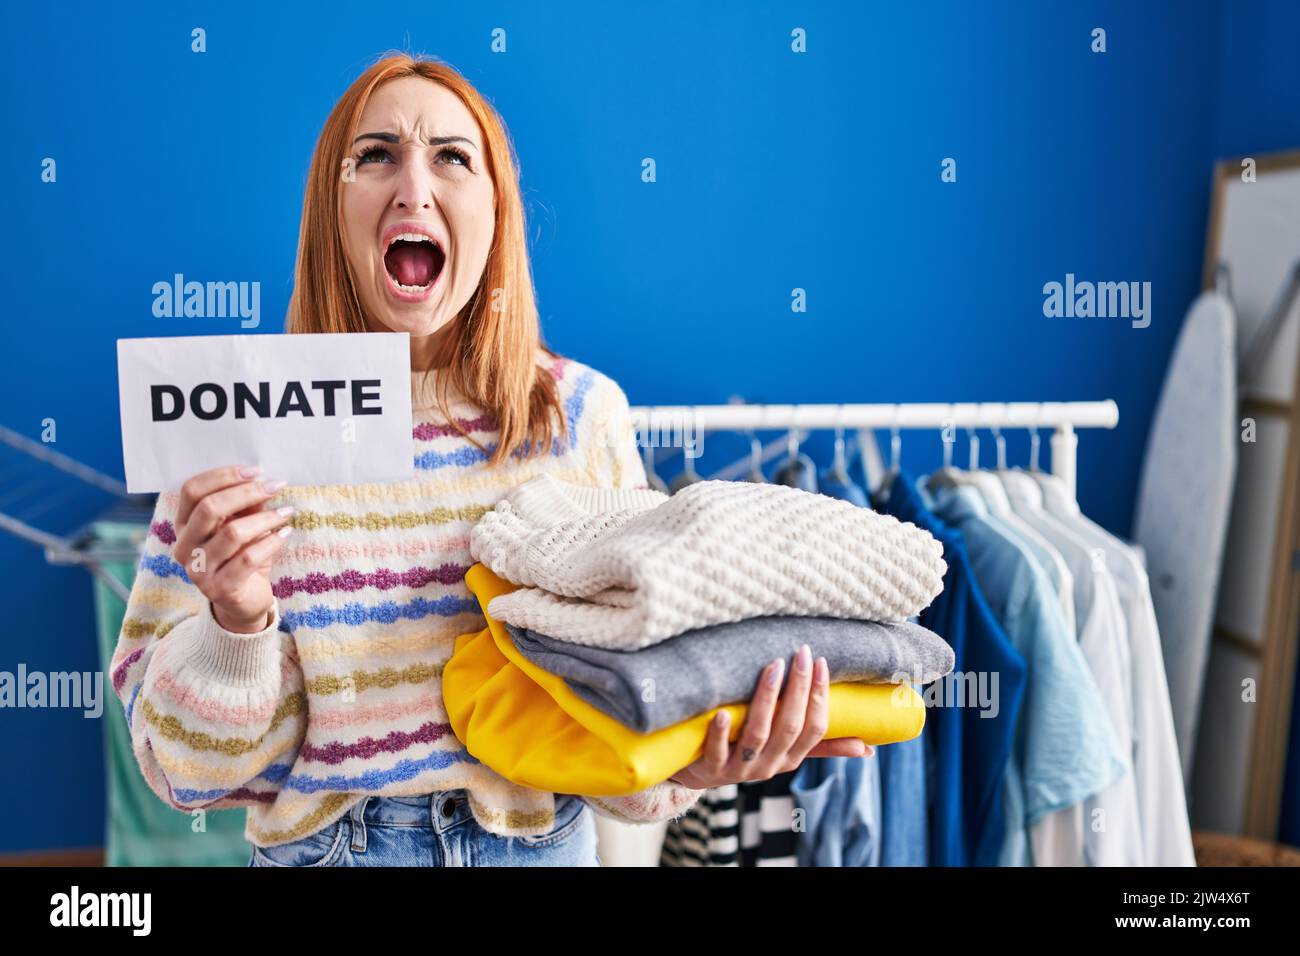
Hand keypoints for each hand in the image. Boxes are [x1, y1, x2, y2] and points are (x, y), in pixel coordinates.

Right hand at [173, 464, 294, 633]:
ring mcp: (198, 570)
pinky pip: (248, 558)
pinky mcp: (220, 588)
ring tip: (286, 511)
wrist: (243, 602)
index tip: (256, 471)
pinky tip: (285, 533)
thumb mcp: (241, 526)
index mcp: (182, 526)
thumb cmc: (241, 556)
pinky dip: (271, 541)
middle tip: (275, 486)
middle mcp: (184, 547)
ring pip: (232, 533)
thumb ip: (245, 506)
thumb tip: (261, 480)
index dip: (223, 476)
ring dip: (265, 518)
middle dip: (247, 492)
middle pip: (210, 508)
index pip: (192, 490)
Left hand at [667, 644, 874, 789]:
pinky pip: (717, 751)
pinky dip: (721, 732)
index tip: (820, 661)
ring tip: (773, 667)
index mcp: (791, 758)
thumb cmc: (747, 751)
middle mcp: (769, 766)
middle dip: (799, 689)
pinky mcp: (710, 769)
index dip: (820, 696)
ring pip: (758, 735)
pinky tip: (724, 711)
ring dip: (767, 700)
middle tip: (802, 653)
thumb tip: (867, 748)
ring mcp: (740, 769)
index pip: (815, 728)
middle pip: (790, 727)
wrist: (699, 772)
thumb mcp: (785, 750)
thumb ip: (820, 745)